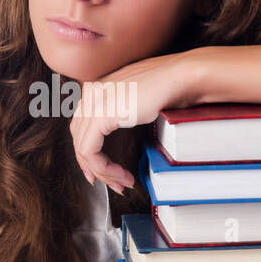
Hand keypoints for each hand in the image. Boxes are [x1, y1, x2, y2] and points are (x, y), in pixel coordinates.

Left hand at [69, 50, 199, 193]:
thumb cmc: (170, 86)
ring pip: (83, 149)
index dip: (91, 153)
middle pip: (79, 139)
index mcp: (98, 87)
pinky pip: (90, 152)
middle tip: (113, 183)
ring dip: (102, 172)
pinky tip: (122, 176)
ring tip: (121, 183)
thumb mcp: (138, 100)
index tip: (106, 172)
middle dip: (94, 167)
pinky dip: (104, 169)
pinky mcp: (99, 116)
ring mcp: (93, 103)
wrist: (181, 78)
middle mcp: (91, 93)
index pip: (83, 127)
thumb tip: (118, 130)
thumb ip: (122, 112)